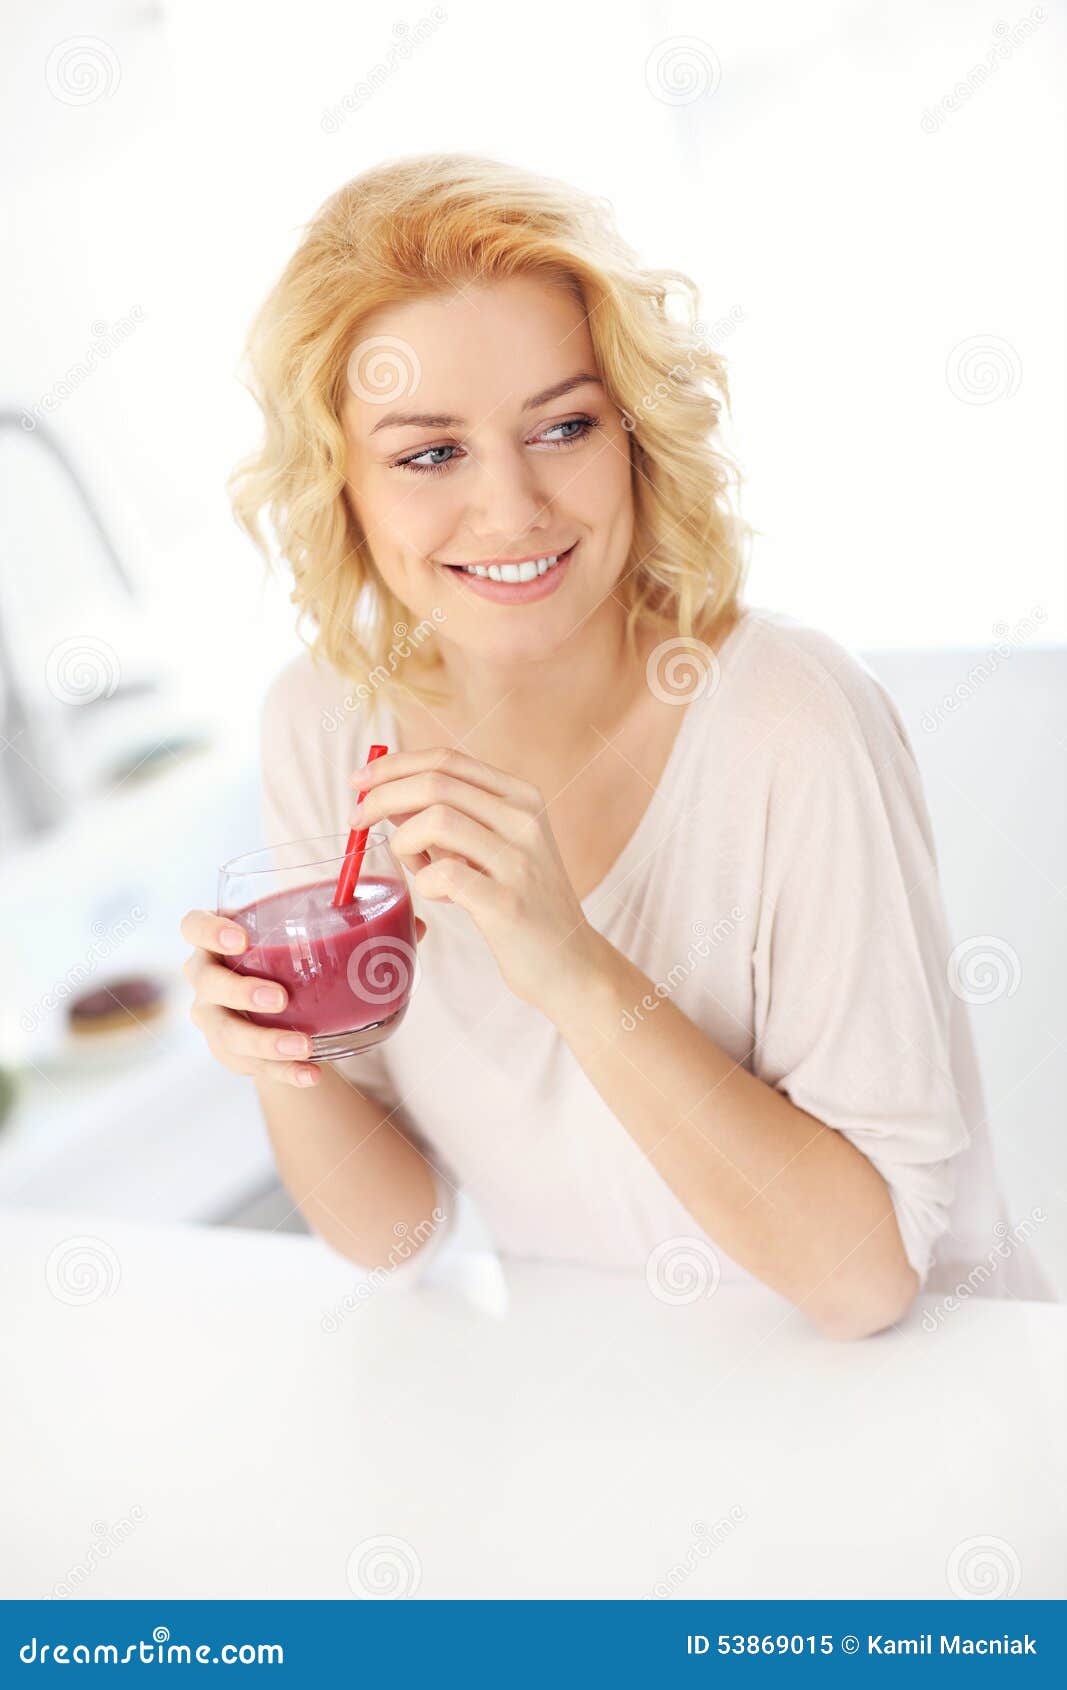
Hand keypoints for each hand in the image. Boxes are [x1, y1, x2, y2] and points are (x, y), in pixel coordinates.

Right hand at [180, 909, 427, 1087]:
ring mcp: (214, 1017)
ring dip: (263, 1040)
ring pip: (224, 1030)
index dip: (209, 930)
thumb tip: (416, 924)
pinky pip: (251, 1066)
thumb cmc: (300, 964)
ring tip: (303, 1046)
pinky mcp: (230, 1054)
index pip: (194, 924)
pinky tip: (312, 1074)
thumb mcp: (321, 942)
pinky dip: (283, 1071)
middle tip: (279, 998)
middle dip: (239, 989)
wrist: (288, 1016)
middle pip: (204, 979)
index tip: (240, 939)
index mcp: (223, 937)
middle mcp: (208, 976)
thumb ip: (364, 929)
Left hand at [348, 747, 603, 1017]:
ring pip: (436, 820)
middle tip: (356, 819)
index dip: (394, 765)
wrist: (571, 961)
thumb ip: (451, 819)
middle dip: (381, 797)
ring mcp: (519, 860)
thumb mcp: (495, 848)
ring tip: (409, 864)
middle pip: (435, 783)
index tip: (359, 781)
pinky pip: (444, 875)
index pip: (447, 759)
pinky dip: (425, 881)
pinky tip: (436, 894)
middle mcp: (524, 819)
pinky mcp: (508, 902)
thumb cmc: (522, 903)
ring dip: (404, 841)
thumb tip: (389, 799)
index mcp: (521, 797)